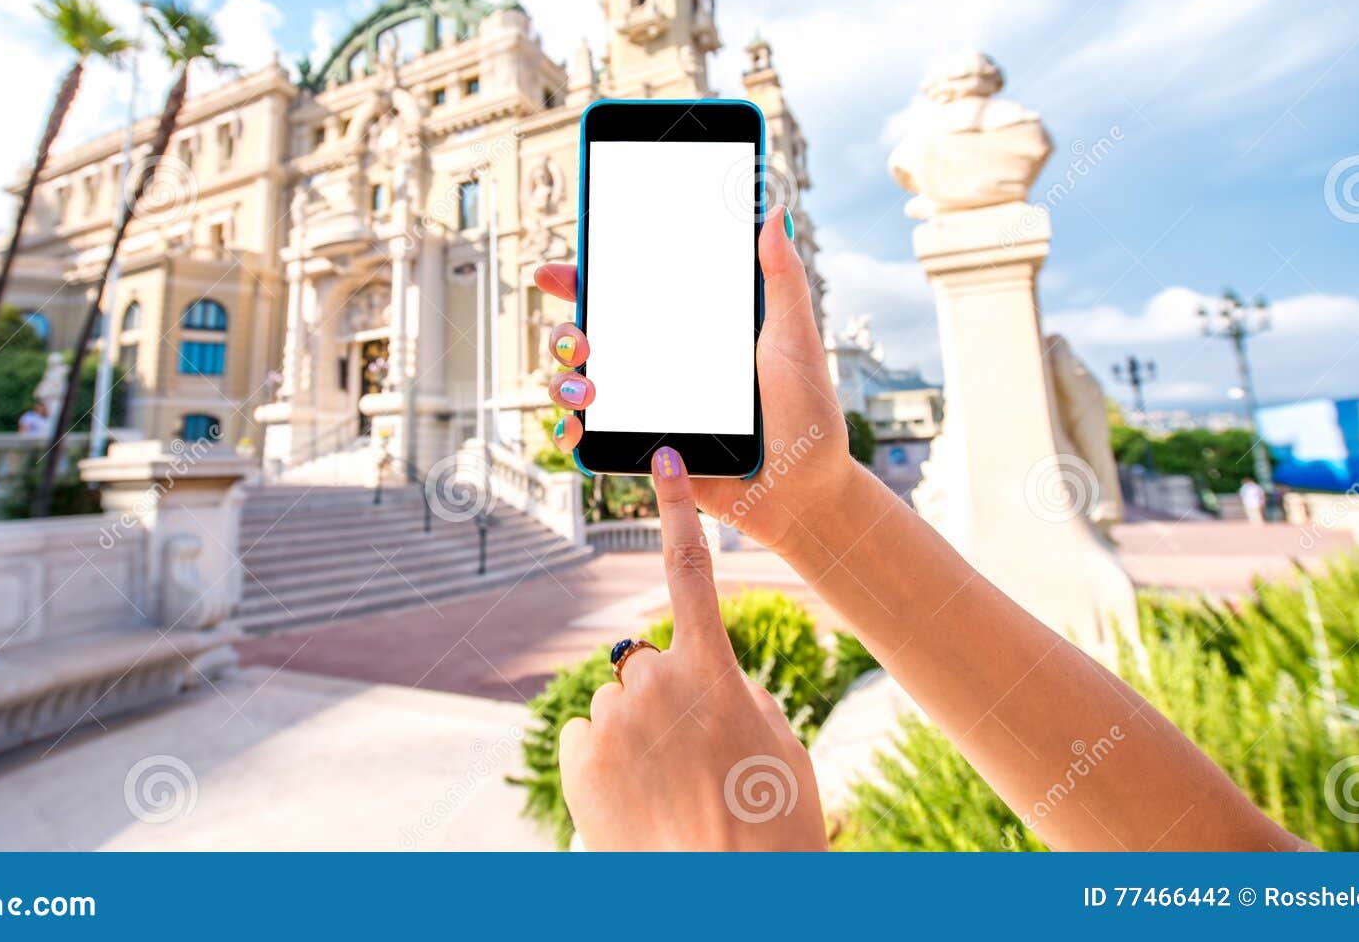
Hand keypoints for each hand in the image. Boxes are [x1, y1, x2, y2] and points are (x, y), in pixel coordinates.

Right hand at [535, 204, 855, 554]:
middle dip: (565, 333)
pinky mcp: (643, 453)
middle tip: (581, 339)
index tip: (557, 272)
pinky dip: (570, 431)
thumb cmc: (807, 414)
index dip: (584, 281)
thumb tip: (777, 211)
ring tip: (588, 388)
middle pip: (587, 338)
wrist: (806, 492)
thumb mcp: (795, 339)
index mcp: (686, 333)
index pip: (625, 297)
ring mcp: (644, 410)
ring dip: (563, 381)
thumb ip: (782, 278)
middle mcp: (657, 367)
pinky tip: (577, 426)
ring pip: (577, 385)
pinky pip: (591, 440)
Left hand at [558, 447, 826, 850]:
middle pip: (648, 663)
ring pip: (619, 704)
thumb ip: (742, 693)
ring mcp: (612, 720)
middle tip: (696, 756)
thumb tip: (710, 685)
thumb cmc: (769, 827)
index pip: (691, 571)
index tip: (665, 461)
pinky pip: (589, 737)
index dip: (678, 510)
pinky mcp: (579, 760)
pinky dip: (604, 761)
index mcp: (714, 670)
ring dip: (638, 734)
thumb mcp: (779, 746)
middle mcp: (655, 683)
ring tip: (671, 791)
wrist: (726, 898)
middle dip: (665, 694)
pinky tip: (636, 800)